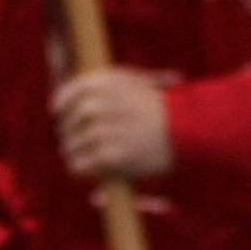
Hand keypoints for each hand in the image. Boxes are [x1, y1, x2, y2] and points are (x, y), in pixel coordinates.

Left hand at [54, 69, 173, 180]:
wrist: (188, 127)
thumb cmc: (162, 106)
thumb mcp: (133, 81)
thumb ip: (101, 86)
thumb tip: (64, 100)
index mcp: (98, 84)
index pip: (64, 98)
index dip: (62, 110)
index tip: (62, 117)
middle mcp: (94, 105)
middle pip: (65, 125)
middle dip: (71, 134)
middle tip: (79, 142)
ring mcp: (101, 131)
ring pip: (70, 147)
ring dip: (75, 153)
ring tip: (85, 157)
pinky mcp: (109, 156)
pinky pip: (79, 165)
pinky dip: (81, 168)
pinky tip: (88, 168)